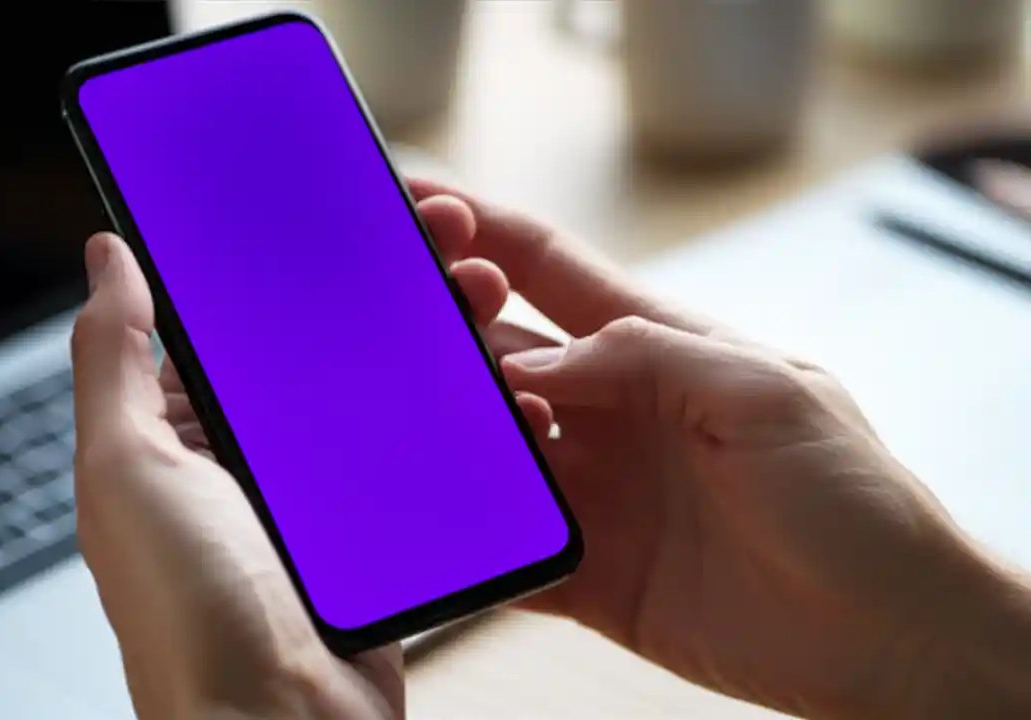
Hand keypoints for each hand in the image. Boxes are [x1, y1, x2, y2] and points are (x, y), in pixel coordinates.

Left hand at [68, 191, 528, 719]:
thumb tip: (106, 257)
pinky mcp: (378, 543)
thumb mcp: (126, 470)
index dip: (279, 270)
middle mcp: (246, 471)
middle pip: (315, 360)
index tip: (338, 214)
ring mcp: (317, 509)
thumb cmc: (188, 618)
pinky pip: (418, 467)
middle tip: (438, 241)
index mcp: (177, 444)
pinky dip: (456, 427)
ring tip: (480, 295)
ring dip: (429, 349)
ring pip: (377, 404)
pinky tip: (493, 385)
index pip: (230, 334)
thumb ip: (112, 359)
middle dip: (375, 296)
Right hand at [410, 179, 1030, 718]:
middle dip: (444, 325)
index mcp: (654, 348)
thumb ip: (644, 356)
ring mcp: (594, 489)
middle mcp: (610, 411)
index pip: (546, 268)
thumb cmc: (851, 497)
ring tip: (411, 423)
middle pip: (498, 352)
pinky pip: (505, 546)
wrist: (886, 633)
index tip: (414, 202)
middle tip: (405, 323)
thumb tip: (528, 368)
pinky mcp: (585, 568)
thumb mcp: (765, 391)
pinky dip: (465, 537)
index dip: (479, 228)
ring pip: (487, 445)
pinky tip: (432, 524)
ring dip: (445, 430)